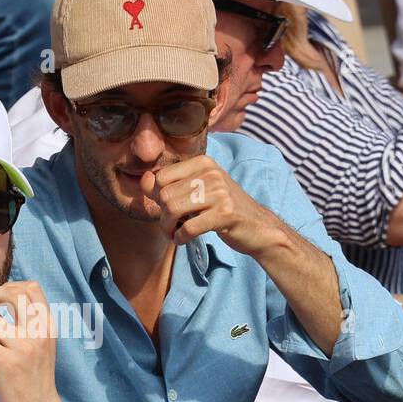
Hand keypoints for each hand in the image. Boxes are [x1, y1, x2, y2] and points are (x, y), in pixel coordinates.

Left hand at [0, 281, 63, 401]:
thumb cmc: (34, 380)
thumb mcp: (41, 345)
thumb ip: (29, 323)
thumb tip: (1, 298)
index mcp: (48, 325)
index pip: (31, 287)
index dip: (7, 287)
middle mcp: (38, 333)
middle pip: (10, 293)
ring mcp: (23, 347)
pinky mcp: (6, 363)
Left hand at [145, 154, 280, 260]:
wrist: (258, 226)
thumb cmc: (222, 208)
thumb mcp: (199, 189)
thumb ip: (171, 185)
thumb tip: (144, 180)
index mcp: (203, 163)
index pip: (161, 177)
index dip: (156, 197)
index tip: (165, 208)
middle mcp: (211, 173)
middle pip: (165, 195)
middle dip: (162, 216)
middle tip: (170, 225)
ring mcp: (220, 193)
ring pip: (173, 210)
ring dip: (168, 228)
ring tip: (175, 233)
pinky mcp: (225, 214)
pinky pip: (188, 228)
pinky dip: (180, 238)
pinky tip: (184, 239)